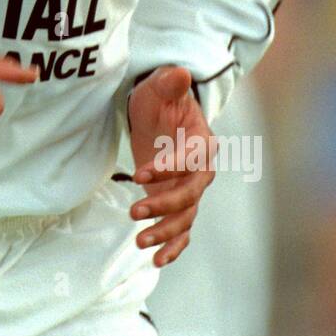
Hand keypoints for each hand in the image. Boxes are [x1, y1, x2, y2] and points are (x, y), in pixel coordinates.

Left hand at [126, 65, 216, 266]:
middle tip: (133, 212)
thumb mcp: (160, 87)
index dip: (169, 168)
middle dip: (163, 207)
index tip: (140, 173)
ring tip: (139, 242)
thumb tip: (179, 73)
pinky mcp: (177, 203)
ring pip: (185, 217)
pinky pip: (182, 230)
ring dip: (164, 232)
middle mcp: (201, 170)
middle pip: (190, 195)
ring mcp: (189, 189)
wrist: (160, 114)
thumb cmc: (161, 98)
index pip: (191, 160)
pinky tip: (156, 262)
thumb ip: (169, 83)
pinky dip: (173, 247)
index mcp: (201, 142)